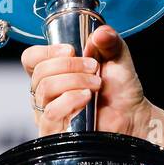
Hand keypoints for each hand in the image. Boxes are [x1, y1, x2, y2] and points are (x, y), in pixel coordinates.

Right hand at [21, 25, 151, 136]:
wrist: (133, 116)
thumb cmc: (121, 90)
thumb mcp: (117, 57)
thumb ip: (110, 40)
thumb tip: (100, 32)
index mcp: (54, 73)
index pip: (31, 59)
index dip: (46, 51)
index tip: (71, 49)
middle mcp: (47, 93)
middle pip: (39, 73)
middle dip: (69, 65)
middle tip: (93, 68)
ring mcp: (49, 113)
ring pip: (45, 89)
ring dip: (74, 81)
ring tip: (96, 84)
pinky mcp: (55, 132)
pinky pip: (51, 112)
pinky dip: (70, 100)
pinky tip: (86, 98)